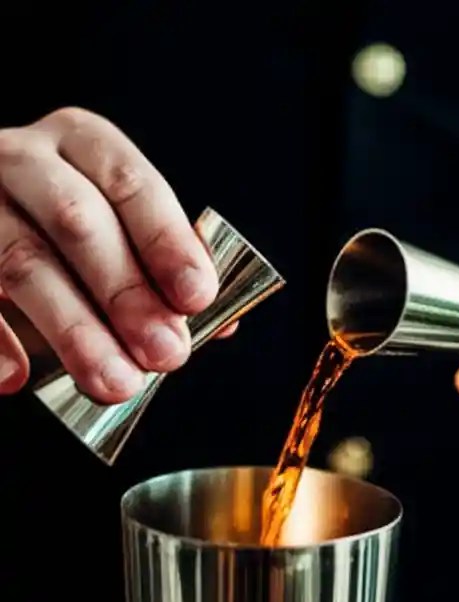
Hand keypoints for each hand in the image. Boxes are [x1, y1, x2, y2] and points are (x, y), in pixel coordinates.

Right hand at [0, 107, 224, 403]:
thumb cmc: (67, 237)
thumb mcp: (118, 234)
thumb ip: (165, 271)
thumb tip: (218, 323)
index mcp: (81, 143)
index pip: (131, 182)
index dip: (167, 240)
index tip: (197, 297)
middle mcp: (19, 158)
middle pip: (75, 220)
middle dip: (126, 292)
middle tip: (166, 353)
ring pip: (19, 262)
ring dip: (73, 329)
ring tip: (114, 381)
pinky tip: (19, 379)